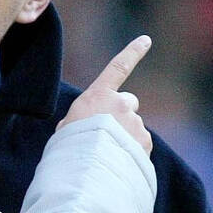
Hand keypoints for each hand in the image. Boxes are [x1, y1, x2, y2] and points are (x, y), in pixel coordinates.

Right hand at [56, 35, 152, 154]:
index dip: (133, 52)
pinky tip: (118, 163)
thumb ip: (86, 119)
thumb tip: (98, 127)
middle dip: (122, 113)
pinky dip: (132, 152)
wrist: (86, 173)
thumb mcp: (67, 129)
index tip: (146, 40)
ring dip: (125, 137)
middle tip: (108, 133)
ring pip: (133, 127)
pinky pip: (140, 144)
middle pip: (128, 102)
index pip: (118, 67)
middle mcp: (120, 104)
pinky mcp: (145, 141)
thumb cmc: (69, 151)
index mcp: (97, 96)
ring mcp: (134, 123)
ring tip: (108, 155)